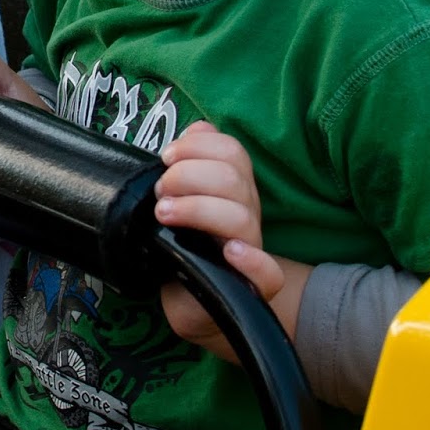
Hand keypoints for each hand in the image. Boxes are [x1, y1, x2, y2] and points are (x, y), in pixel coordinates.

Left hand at [155, 121, 298, 359]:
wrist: (192, 301)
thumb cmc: (184, 244)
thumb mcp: (180, 198)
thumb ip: (189, 160)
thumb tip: (198, 128)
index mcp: (233, 189)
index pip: (232, 152)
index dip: (197, 146)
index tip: (165, 156)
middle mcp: (247, 213)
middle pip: (232, 178)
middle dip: (187, 175)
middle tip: (160, 191)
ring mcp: (250, 248)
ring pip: (240, 215)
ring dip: (198, 208)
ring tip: (164, 214)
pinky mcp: (251, 286)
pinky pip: (269, 273)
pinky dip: (252, 259)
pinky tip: (229, 252)